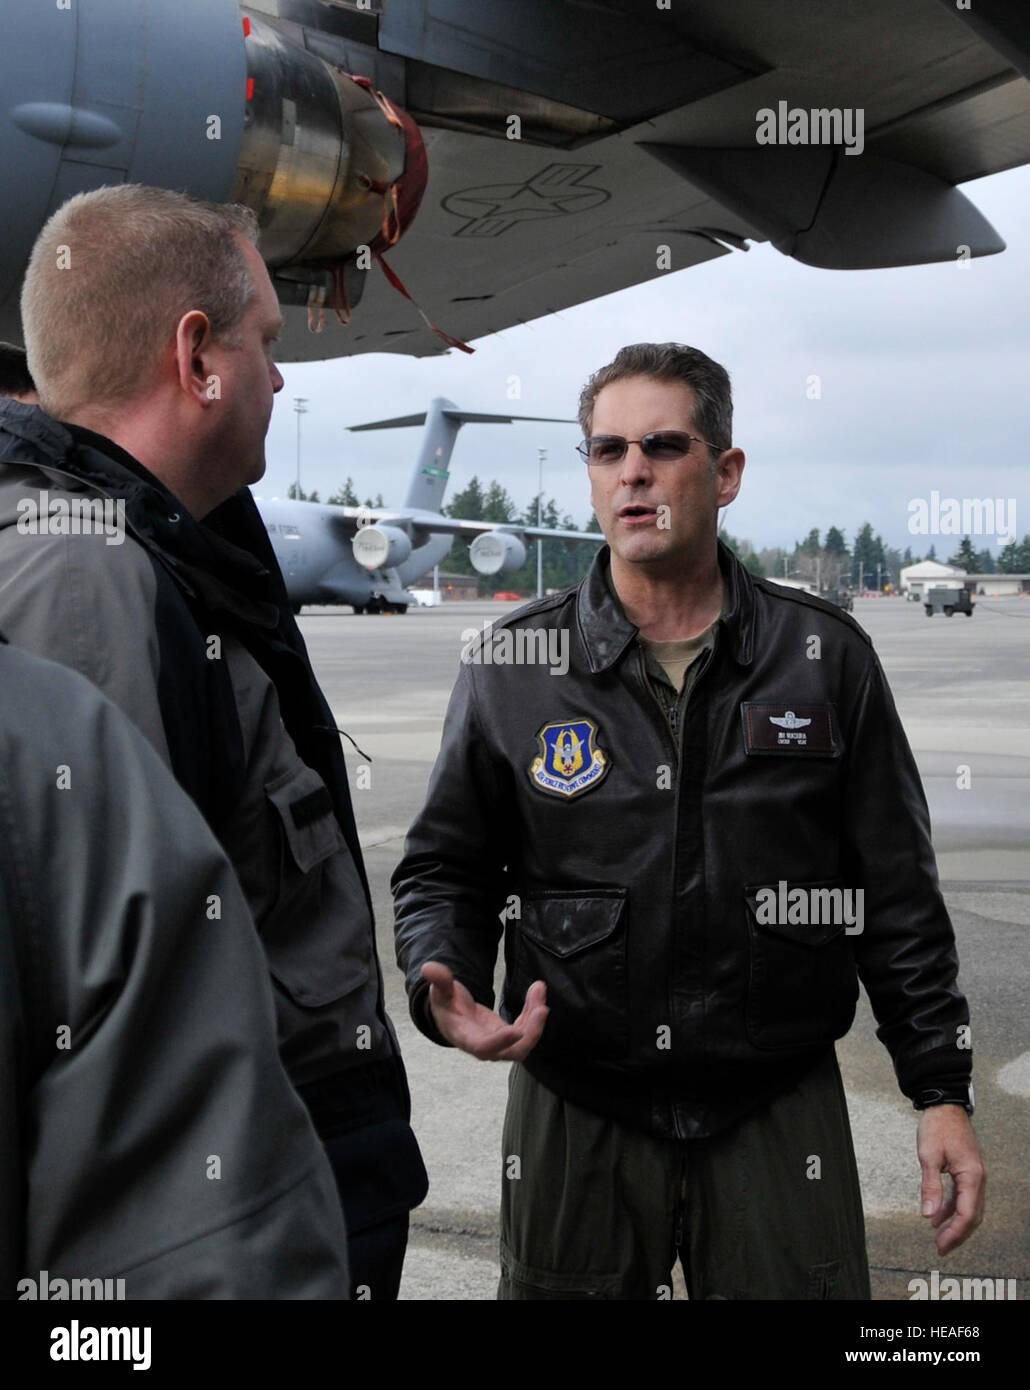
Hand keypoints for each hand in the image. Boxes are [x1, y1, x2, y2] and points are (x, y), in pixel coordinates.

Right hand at [421, 961, 547, 1061]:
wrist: (454, 1018)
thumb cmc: (446, 1006)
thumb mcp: (440, 991)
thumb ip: (439, 981)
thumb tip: (428, 968)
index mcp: (466, 1038)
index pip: (484, 1047)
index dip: (500, 1041)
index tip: (517, 1031)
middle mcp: (486, 1047)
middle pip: (513, 1052)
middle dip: (531, 1033)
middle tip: (542, 1009)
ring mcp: (500, 1044)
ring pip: (524, 1042)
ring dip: (536, 1020)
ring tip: (538, 989)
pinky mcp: (509, 1036)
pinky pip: (527, 1029)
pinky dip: (533, 1012)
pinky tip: (536, 992)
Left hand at [917, 1105, 985, 1254]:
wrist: (945, 1105)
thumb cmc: (937, 1127)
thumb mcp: (928, 1156)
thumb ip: (930, 1187)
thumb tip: (928, 1216)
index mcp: (972, 1176)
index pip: (967, 1214)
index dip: (954, 1233)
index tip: (940, 1246)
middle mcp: (978, 1178)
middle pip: (972, 1216)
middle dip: (957, 1234)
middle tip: (940, 1249)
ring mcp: (975, 1175)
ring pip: (969, 1208)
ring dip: (955, 1224)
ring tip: (939, 1238)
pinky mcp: (968, 1171)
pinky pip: (963, 1197)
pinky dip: (952, 1209)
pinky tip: (937, 1217)